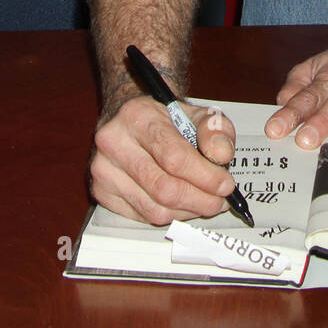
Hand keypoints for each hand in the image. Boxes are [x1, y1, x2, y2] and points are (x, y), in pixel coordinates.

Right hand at [90, 97, 237, 224]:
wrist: (132, 116)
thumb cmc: (166, 116)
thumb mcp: (197, 112)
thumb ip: (215, 129)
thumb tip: (221, 155)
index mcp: (137, 115)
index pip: (174, 157)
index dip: (205, 176)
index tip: (225, 185)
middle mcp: (113, 142)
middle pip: (164, 188)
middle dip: (200, 200)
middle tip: (220, 201)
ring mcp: (103, 169)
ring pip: (154, 209)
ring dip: (187, 211)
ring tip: (205, 202)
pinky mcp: (101, 191)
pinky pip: (142, 216)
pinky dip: (170, 216)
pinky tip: (183, 204)